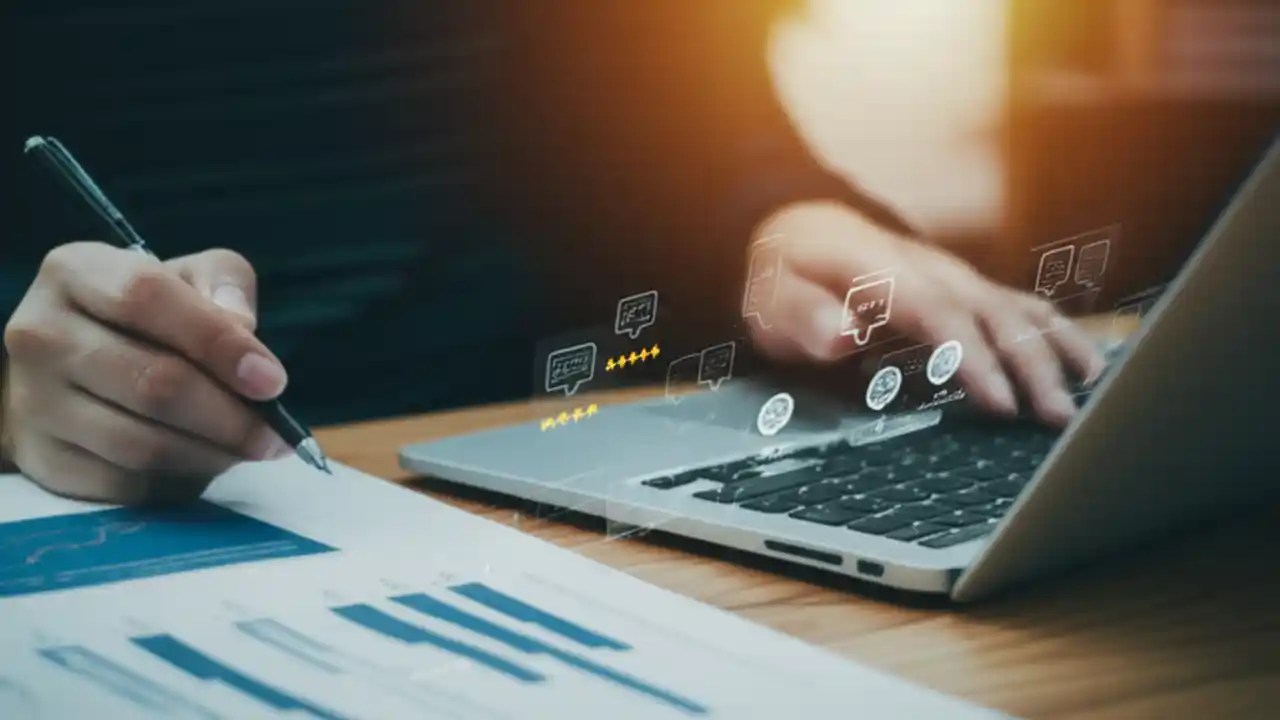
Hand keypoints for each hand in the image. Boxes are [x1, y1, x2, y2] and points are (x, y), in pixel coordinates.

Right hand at [2, 242, 288, 503]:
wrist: (78, 366)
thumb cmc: (149, 315)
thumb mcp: (190, 277)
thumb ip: (224, 285)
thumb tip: (241, 327)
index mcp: (73, 271)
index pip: (147, 297)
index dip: (217, 341)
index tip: (271, 380)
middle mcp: (40, 334)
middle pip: (151, 382)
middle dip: (230, 416)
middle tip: (275, 434)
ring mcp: (33, 402)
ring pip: (141, 444)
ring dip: (212, 454)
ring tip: (251, 449)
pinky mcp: (45, 460)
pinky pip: (126, 485)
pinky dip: (180, 481)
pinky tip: (207, 463)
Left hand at [747, 202, 1105, 425]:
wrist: (799, 228)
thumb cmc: (786, 274)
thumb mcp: (771, 298)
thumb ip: (802, 316)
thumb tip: (839, 334)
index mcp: (883, 271)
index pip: (938, 314)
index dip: (973, 358)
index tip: (1001, 403)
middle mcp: (931, 269)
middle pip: (993, 313)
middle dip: (1031, 365)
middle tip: (1058, 418)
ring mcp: (955, 277)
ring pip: (1019, 308)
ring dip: (1056, 350)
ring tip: (1089, 396)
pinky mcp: (968, 289)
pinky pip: (1022, 307)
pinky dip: (1058, 334)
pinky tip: (1087, 365)